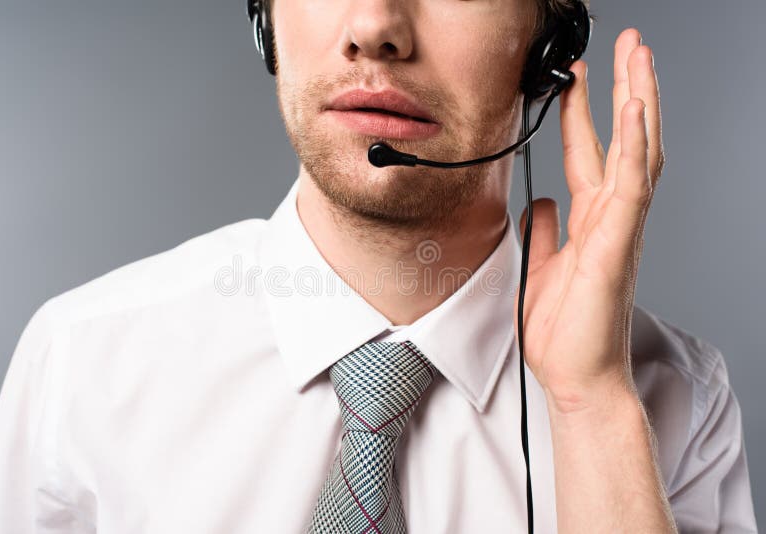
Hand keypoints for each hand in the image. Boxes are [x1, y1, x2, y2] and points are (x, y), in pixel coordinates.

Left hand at [513, 28, 663, 413]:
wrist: (576, 374)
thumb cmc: (565, 329)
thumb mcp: (541, 266)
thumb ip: (544, 231)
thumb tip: (542, 203)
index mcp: (591, 220)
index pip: (591, 152)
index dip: (584, 112)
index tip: (576, 78)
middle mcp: (612, 217)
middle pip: (626, 140)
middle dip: (625, 89)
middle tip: (628, 45)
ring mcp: (620, 229)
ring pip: (638, 152)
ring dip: (639, 102)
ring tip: (638, 57)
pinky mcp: (618, 245)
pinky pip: (632, 188)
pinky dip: (636, 148)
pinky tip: (637, 113)